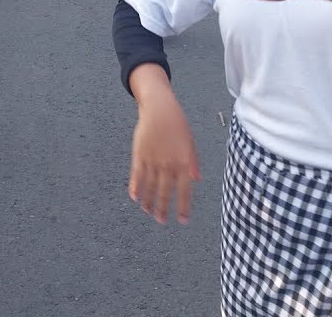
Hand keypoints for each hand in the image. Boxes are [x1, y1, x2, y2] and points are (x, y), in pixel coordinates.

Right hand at [129, 74, 199, 224]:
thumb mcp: (190, 142)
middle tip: (162, 221)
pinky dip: (135, 187)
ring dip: (148, 201)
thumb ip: (193, 162)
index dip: (182, 207)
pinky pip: (137, 175)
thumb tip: (196, 179)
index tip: (182, 220)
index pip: (184, 190)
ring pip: (149, 186)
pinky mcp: (139, 155)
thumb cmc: (177, 124)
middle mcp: (168, 164)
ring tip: (148, 212)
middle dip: (163, 208)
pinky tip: (135, 198)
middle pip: (164, 192)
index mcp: (183, 162)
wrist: (159, 109)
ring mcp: (152, 160)